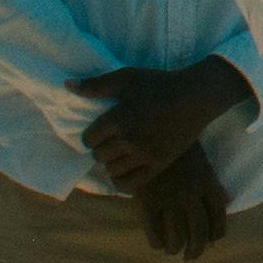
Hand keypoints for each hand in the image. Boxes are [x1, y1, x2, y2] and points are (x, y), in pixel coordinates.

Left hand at [79, 60, 239, 191]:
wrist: (195, 97)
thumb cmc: (159, 84)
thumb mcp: (126, 78)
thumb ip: (96, 85)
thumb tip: (67, 85)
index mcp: (117, 119)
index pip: (88, 139)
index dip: (91, 136)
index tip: (100, 131)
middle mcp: (128, 140)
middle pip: (99, 155)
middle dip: (101, 149)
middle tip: (110, 142)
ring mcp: (144, 154)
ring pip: (112, 170)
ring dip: (111, 163)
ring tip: (119, 154)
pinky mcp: (158, 165)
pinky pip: (129, 184)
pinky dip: (121, 180)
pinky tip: (125, 170)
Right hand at [126, 140, 232, 262]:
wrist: (150, 131)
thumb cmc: (178, 148)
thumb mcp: (202, 162)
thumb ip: (215, 183)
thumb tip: (229, 202)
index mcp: (207, 184)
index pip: (218, 218)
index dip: (215, 235)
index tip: (210, 242)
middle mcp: (191, 194)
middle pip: (198, 233)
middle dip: (196, 250)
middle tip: (190, 257)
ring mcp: (169, 198)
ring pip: (177, 237)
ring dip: (175, 248)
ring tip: (172, 250)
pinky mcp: (147, 200)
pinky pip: (154, 232)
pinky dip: (156, 242)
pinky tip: (156, 242)